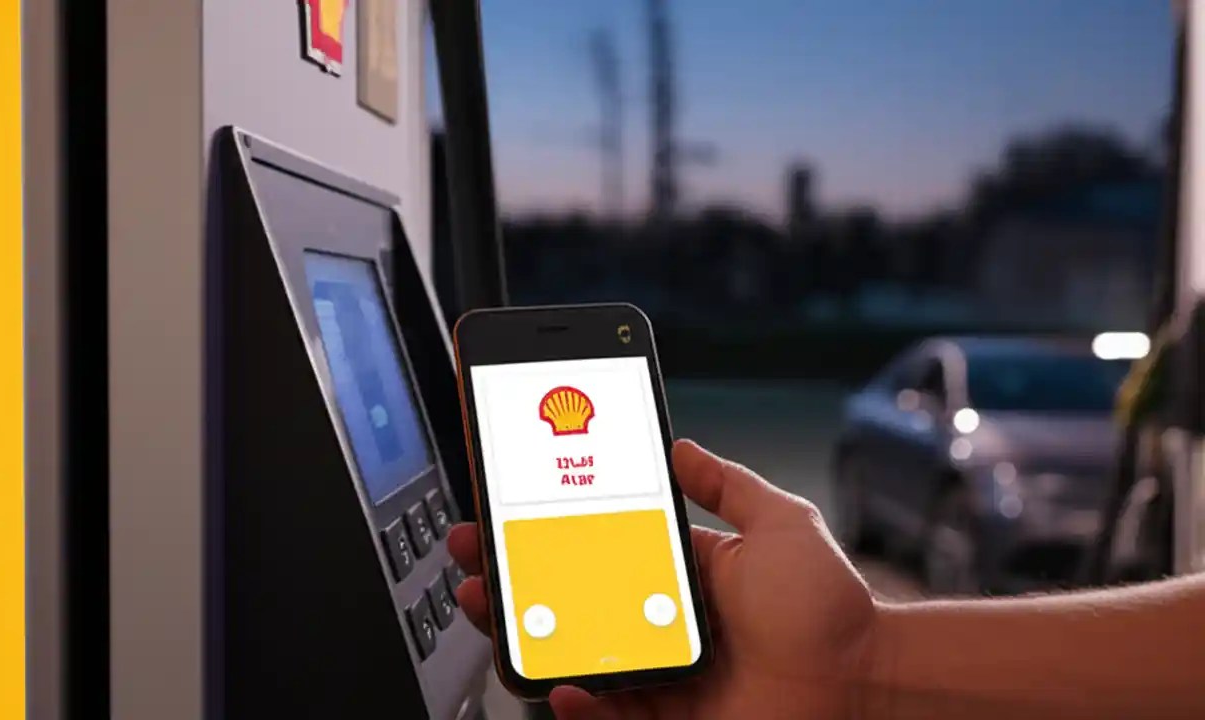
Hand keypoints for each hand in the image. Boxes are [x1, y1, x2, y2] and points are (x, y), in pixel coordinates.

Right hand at [447, 439, 879, 718]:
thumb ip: (727, 485)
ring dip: (522, 632)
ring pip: (572, 655)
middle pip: (569, 602)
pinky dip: (575, 701)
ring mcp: (659, 675)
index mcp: (678, 576)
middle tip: (475, 555)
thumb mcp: (779, 523)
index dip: (548, 533)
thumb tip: (682, 447)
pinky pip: (606, 713)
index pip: (596, 549)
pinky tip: (558, 678)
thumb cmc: (831, 605)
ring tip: (489, 605)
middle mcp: (660, 624)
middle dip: (513, 578)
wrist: (868, 677)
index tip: (509, 508)